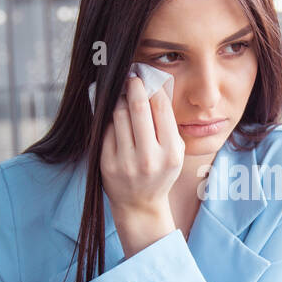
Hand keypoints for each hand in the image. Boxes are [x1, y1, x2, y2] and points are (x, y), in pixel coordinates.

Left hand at [101, 71, 183, 239]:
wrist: (140, 204)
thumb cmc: (160, 172)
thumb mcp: (174, 152)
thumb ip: (168, 124)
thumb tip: (155, 88)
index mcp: (171, 153)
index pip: (161, 108)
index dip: (152, 88)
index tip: (146, 77)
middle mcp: (149, 158)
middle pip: (138, 108)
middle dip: (133, 87)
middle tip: (130, 78)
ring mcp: (126, 162)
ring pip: (119, 115)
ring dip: (119, 100)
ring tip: (121, 94)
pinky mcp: (107, 164)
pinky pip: (106, 130)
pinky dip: (110, 119)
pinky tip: (113, 115)